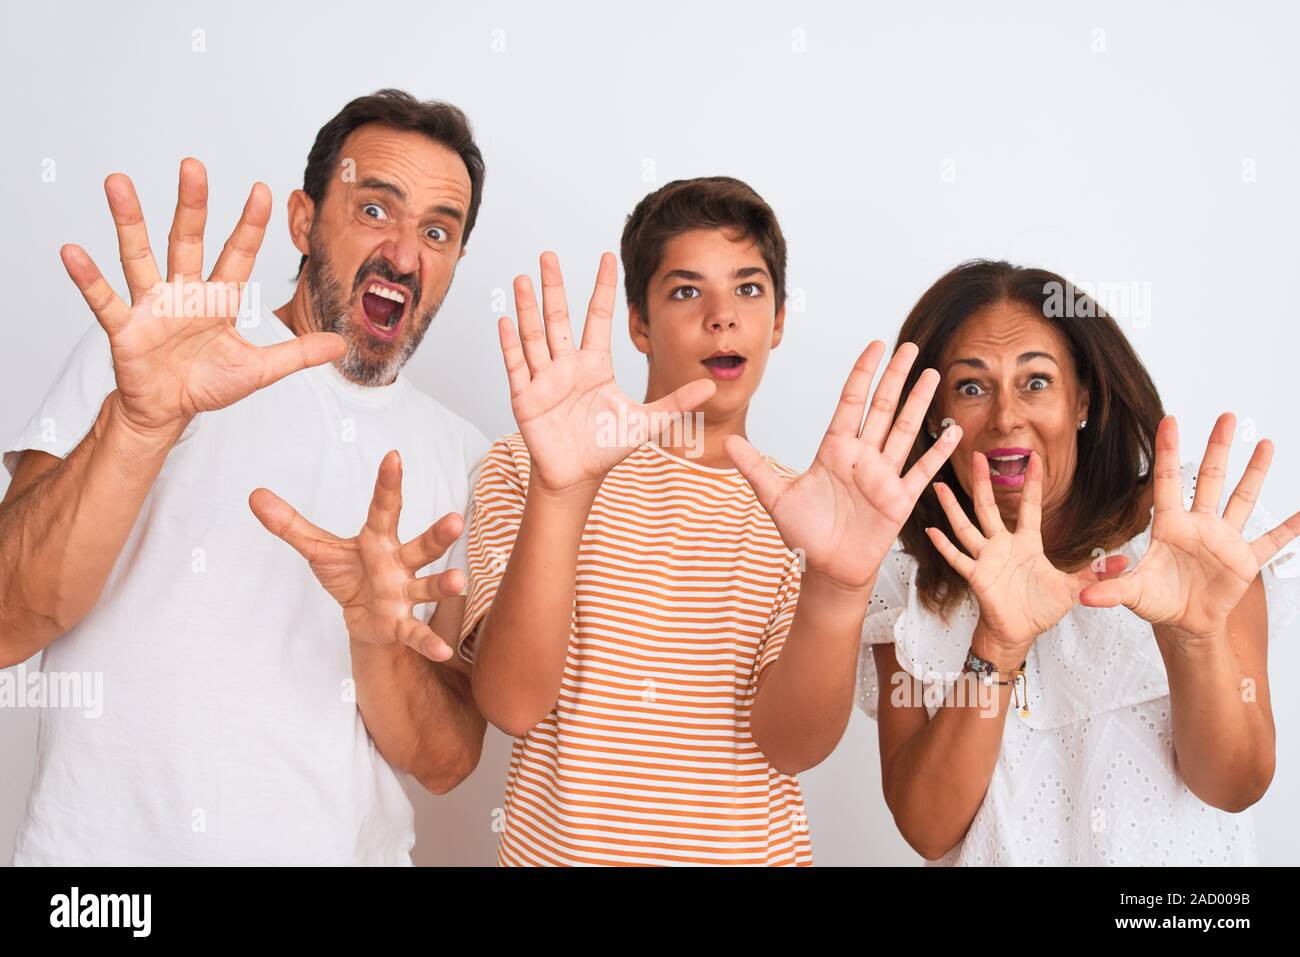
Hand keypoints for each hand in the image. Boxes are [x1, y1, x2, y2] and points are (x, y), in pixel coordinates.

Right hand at [62, 158, 344, 440]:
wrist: (168, 411)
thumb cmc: (207, 384)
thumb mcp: (259, 370)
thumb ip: (297, 354)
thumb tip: (341, 343)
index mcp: (218, 299)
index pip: (238, 253)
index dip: (250, 224)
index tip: (262, 190)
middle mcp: (184, 292)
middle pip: (188, 240)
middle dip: (191, 204)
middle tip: (193, 165)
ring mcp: (152, 306)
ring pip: (140, 255)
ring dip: (130, 220)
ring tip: (118, 183)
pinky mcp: (126, 328)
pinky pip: (104, 299)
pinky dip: (88, 277)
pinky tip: (73, 250)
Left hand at [249, 451, 466, 660]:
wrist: (362, 618)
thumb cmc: (349, 574)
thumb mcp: (319, 549)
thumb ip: (290, 525)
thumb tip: (254, 495)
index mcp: (379, 540)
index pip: (384, 507)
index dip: (388, 483)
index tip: (393, 457)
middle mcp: (399, 563)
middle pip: (422, 546)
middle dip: (439, 535)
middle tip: (455, 520)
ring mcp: (405, 594)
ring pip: (428, 586)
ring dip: (444, 585)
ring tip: (458, 581)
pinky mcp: (401, 624)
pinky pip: (416, 632)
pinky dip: (428, 642)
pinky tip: (442, 652)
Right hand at [496, 251, 715, 493]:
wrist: (577, 476)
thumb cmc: (606, 448)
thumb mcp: (647, 422)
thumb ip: (678, 402)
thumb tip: (711, 386)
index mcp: (596, 365)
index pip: (598, 317)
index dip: (603, 288)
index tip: (607, 257)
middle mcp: (568, 365)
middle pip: (560, 317)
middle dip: (554, 286)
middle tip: (549, 255)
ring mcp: (545, 379)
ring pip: (535, 335)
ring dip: (528, 307)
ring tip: (523, 278)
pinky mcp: (527, 398)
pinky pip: (518, 366)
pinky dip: (511, 344)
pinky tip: (505, 320)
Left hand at [725, 342, 961, 591]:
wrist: (828, 570)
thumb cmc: (805, 534)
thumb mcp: (775, 497)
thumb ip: (755, 468)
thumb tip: (727, 441)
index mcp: (834, 450)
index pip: (851, 402)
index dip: (863, 374)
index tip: (874, 347)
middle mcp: (862, 457)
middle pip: (882, 407)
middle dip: (896, 377)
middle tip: (909, 348)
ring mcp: (883, 476)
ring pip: (904, 430)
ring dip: (918, 403)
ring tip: (932, 374)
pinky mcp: (900, 499)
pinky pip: (922, 470)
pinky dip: (938, 451)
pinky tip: (952, 431)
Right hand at [928, 450, 1127, 666]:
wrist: (1019, 632)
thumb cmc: (1040, 608)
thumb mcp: (1071, 588)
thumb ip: (1092, 573)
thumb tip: (1122, 561)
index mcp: (1027, 543)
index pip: (1029, 508)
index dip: (1032, 484)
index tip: (1033, 458)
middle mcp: (1003, 545)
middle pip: (989, 508)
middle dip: (984, 482)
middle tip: (978, 456)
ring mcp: (986, 559)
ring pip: (966, 527)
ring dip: (953, 507)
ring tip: (939, 486)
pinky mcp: (976, 576)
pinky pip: (957, 558)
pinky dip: (944, 545)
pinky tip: (931, 531)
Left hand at [1079, 413, 1299, 640]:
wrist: (1184, 623)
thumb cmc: (1158, 601)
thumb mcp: (1133, 594)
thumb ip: (1111, 591)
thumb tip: (1083, 597)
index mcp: (1170, 526)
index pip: (1167, 481)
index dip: (1167, 451)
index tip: (1169, 420)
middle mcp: (1199, 525)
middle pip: (1210, 478)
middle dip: (1218, 448)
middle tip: (1226, 417)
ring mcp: (1225, 539)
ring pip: (1242, 499)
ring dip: (1254, 472)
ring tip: (1264, 444)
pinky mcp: (1244, 560)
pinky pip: (1271, 542)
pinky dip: (1290, 529)